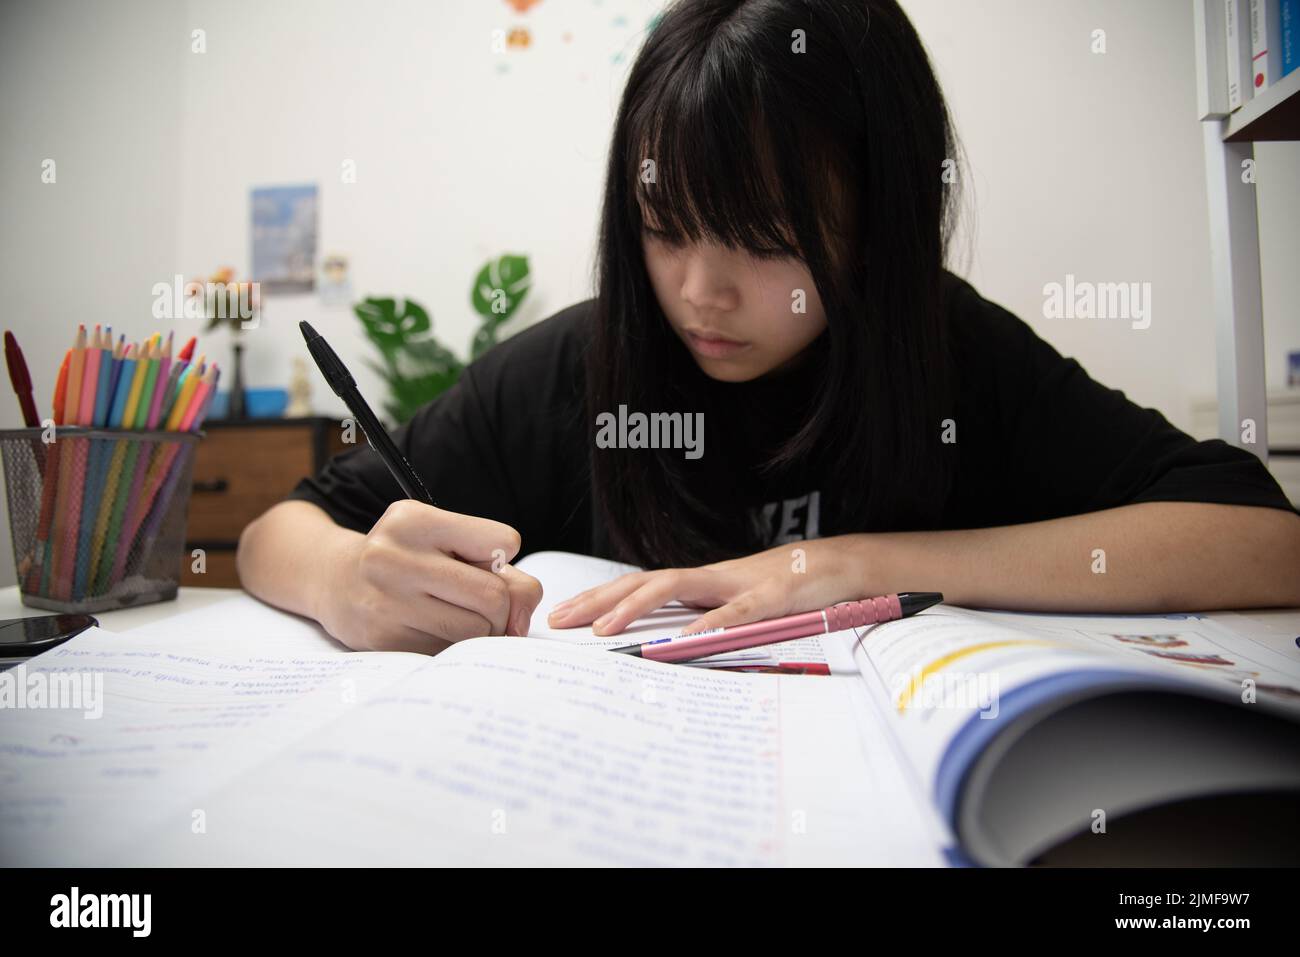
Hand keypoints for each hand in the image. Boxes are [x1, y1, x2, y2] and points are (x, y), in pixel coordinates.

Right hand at [317, 500, 542, 652]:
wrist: (335, 580)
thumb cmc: (407, 558)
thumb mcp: (445, 540)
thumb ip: (501, 569)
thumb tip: (520, 620)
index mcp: (415, 520)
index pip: (503, 540)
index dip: (502, 557)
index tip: (483, 562)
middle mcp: (394, 557)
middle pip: (493, 595)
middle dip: (501, 607)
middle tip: (484, 606)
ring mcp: (386, 601)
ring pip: (476, 630)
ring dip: (482, 632)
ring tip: (460, 618)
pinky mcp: (384, 639)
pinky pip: (449, 653)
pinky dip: (456, 648)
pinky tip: (435, 632)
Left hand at [546, 536, 871, 635]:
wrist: (837, 564)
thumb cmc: (783, 590)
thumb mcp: (736, 607)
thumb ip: (704, 620)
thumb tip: (667, 647)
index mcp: (699, 583)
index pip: (638, 585)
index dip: (599, 597)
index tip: (562, 614)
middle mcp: (709, 578)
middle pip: (642, 581)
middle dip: (598, 599)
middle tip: (558, 620)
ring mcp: (738, 584)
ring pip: (676, 586)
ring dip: (636, 606)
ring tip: (604, 630)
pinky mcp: (771, 596)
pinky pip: (736, 613)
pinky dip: (710, 625)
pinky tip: (686, 640)